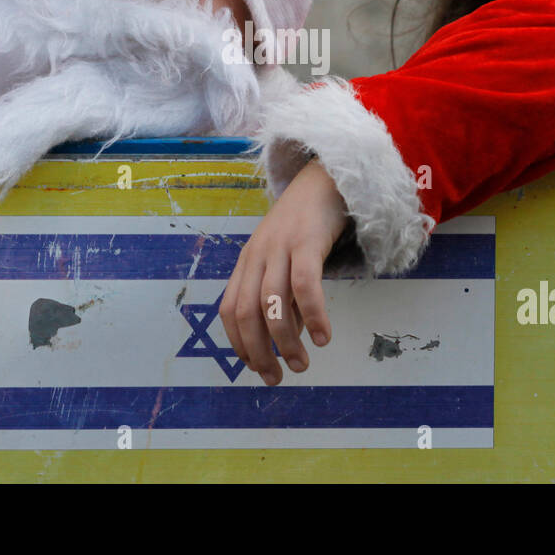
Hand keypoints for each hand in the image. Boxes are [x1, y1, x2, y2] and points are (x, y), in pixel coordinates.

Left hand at [219, 160, 347, 385]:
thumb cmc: (306, 224)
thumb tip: (291, 335)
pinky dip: (313, 316)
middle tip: (276, 378)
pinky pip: (304, 285)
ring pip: (272, 304)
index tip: (255, 367)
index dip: (238, 343)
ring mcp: (279, 246)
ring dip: (285, 342)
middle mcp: (257, 254)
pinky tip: (323, 337)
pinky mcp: (306, 240)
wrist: (325, 176)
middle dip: (257, 352)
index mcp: (247, 260)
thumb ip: (283, 293)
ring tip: (302, 364)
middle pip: (245, 313)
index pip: (230, 309)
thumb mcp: (285, 258)